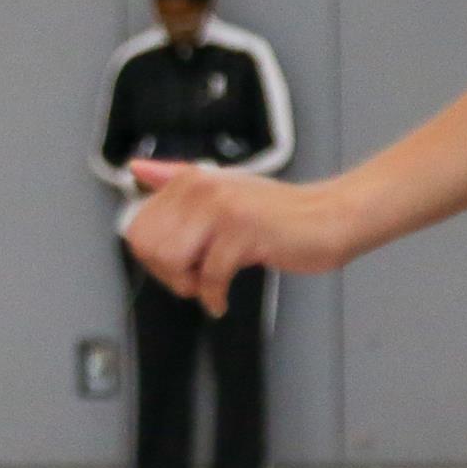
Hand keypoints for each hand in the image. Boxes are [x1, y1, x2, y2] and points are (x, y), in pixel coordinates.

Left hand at [125, 159, 351, 315]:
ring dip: (188, 285)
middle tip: (189, 281)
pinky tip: (221, 298)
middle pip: (151, 246)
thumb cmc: (277, 210)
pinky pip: (210, 275)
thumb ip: (175, 178)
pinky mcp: (245, 233)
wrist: (329, 217)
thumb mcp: (221, 187)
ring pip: (173, 259)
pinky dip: (213, 296)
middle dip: (166, 274)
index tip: (171, 267)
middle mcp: (201, 190)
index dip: (151, 256)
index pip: (139, 225)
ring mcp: (223, 210)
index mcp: (190, 180)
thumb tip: (137, 169)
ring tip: (206, 287)